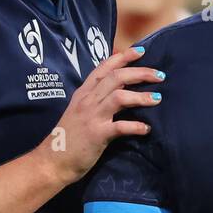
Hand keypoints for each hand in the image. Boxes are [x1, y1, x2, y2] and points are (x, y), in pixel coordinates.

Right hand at [39, 46, 162, 183]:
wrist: (52, 161)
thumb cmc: (68, 138)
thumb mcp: (79, 112)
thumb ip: (95, 99)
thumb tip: (117, 89)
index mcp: (83, 93)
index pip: (104, 68)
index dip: (123, 57)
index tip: (140, 51)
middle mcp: (88, 101)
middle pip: (116, 77)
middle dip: (140, 73)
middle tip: (160, 75)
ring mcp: (92, 117)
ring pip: (119, 97)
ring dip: (141, 96)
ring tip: (157, 99)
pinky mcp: (97, 135)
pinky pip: (120, 127)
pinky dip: (136, 126)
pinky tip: (146, 129)